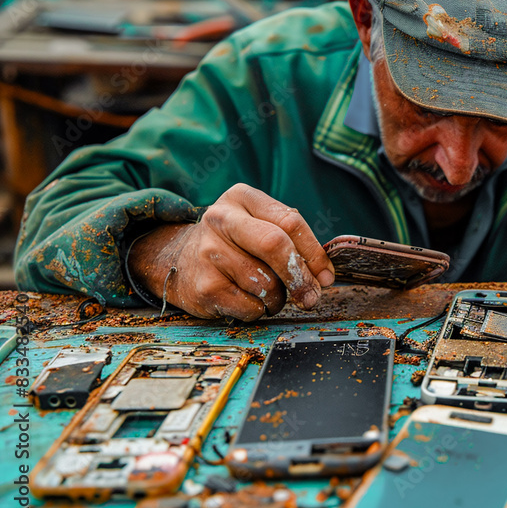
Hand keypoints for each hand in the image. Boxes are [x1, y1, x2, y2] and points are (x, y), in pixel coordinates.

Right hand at [128, 184, 335, 319]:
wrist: (179, 261)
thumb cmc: (233, 244)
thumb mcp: (258, 226)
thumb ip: (292, 242)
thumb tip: (324, 277)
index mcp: (241, 198)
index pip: (290, 222)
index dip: (315, 253)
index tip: (326, 276)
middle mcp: (221, 219)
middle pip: (276, 246)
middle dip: (300, 276)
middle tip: (311, 296)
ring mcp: (209, 252)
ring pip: (266, 282)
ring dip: (278, 297)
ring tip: (270, 294)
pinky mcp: (205, 286)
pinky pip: (251, 306)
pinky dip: (260, 310)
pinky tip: (249, 300)